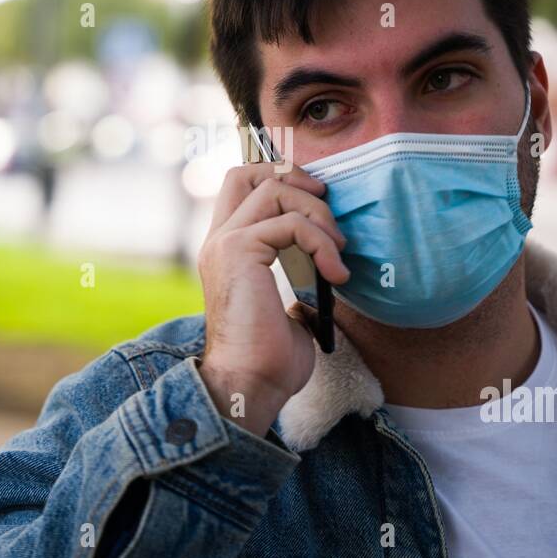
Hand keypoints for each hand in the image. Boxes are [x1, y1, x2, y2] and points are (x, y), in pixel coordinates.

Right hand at [195, 163, 349, 437]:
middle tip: (327, 214)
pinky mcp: (240, 252)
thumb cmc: (270, 360)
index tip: (317, 209)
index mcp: (226, 250)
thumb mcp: (288, 308)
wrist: (251, 385)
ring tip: (337, 253)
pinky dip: (322, 244)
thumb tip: (323, 272)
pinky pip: (291, 224)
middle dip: (295, 180)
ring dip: (318, 215)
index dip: (280, 180)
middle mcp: (219, 240)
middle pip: (247, 173)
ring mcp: (226, 243)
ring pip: (275, 189)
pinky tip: (335, 275)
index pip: (240, 186)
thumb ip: (296, 280)